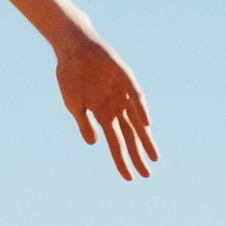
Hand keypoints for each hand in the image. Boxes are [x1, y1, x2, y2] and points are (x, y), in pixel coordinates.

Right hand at [54, 34, 156, 179]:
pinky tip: (147, 123)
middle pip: (131, 135)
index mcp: (103, 114)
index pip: (116, 142)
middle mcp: (116, 106)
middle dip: (138, 155)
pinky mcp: (124, 77)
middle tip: (147, 174)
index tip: (129, 178)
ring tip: (154, 156)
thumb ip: (85, 123)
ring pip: (137, 120)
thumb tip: (94, 144)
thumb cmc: (71, 75)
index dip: (122, 160)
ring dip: (145, 138)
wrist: (71, 47)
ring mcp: (122, 92)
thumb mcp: (74, 104)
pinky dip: (141, 108)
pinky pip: (136, 95)